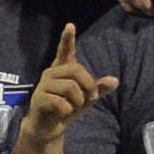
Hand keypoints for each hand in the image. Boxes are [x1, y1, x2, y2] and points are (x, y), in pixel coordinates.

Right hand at [23, 25, 117, 142]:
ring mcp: (43, 85)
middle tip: (89, 99)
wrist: (48, 127)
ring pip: (71, 87)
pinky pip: (62, 102)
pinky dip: (68, 110)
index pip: (65, 51)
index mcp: (62, 70)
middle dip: (88, 86)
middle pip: (77, 70)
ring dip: (78, 101)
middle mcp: (51, 73)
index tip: (70, 25)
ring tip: (72, 107)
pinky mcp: (38, 98)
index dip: (67, 39)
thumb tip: (115, 80)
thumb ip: (98, 88)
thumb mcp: (86, 98)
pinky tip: (61, 113)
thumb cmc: (67, 109)